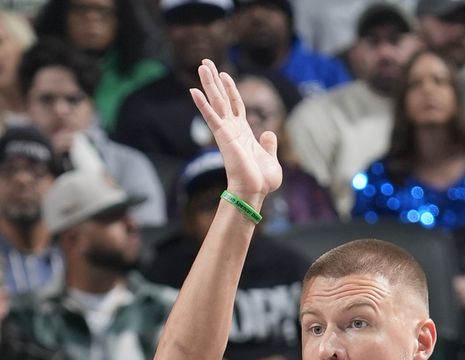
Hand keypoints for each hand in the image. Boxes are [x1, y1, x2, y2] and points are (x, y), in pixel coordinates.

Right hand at [191, 60, 280, 205]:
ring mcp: (226, 132)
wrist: (254, 192)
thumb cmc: (262, 181)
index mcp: (244, 133)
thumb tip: (269, 133)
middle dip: (214, 80)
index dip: (230, 89)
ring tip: (202, 65)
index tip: (224, 74)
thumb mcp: (271, 159)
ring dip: (208, 84)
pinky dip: (202, 104)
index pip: (236, 105)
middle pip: (222, 99)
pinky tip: (193, 91)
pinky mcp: (222, 137)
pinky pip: (211, 117)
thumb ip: (269, 145)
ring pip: (216, 102)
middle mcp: (233, 130)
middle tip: (206, 62)